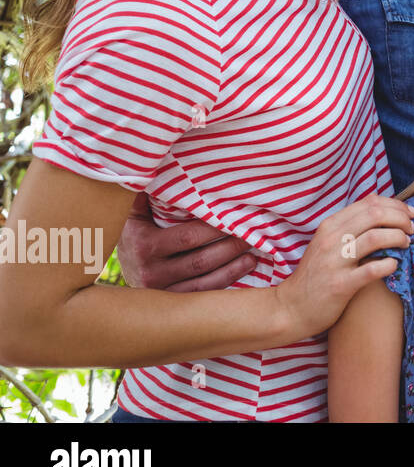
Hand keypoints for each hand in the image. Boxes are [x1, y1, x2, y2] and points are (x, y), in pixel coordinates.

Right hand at [118, 192, 257, 291]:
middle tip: (253, 233)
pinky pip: (204, 294)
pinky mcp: (171, 303)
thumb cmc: (133, 231)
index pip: (188, 237)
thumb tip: (159, 162)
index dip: (214, 228)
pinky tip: (246, 266)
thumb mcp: (134, 211)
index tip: (235, 216)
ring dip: (234, 265)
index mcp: (144, 245)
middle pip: (201, 260)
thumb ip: (146, 191)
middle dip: (230, 245)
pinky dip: (228, 280)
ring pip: (206, 280)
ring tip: (255, 251)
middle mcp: (150, 272)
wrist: (106, 268)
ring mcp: (162, 292)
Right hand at [277, 194, 413, 337]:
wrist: (292, 308)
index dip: (395, 205)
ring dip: (398, 237)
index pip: (369, 203)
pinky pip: (371, 270)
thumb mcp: (328, 243)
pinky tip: (394, 265)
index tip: (410, 214)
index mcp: (331, 225)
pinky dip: (388, 265)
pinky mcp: (340, 285)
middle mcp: (331, 239)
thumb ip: (350, 225)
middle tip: (412, 228)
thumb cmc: (317, 274)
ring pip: (375, 237)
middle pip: (375, 215)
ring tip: (407, 243)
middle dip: (401, 218)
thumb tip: (379, 205)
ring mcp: (335, 261)